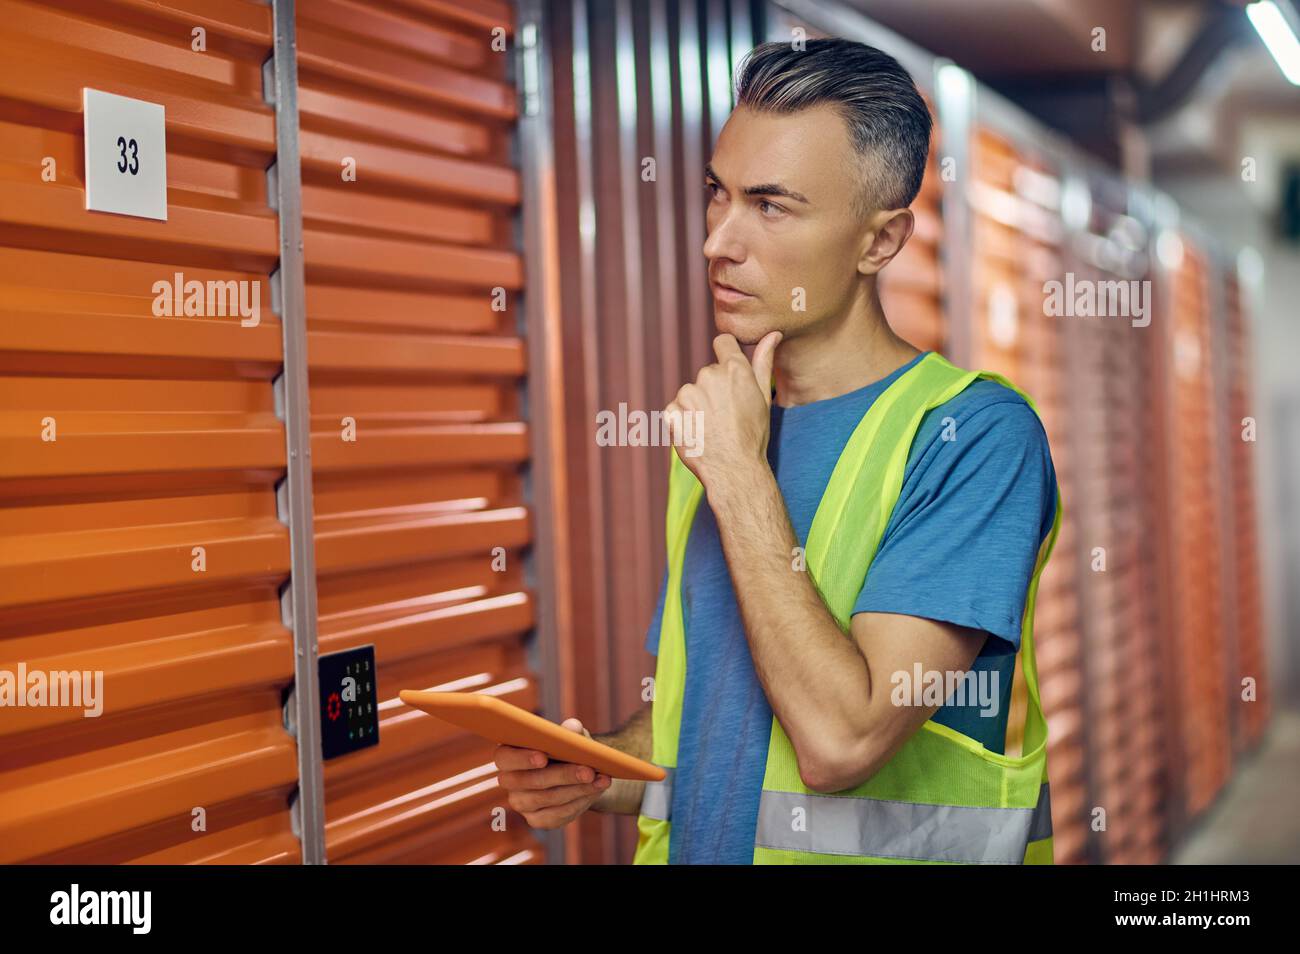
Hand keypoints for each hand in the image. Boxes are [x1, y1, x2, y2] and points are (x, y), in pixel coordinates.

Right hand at [492, 717, 611, 829]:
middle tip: (588, 771)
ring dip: (578, 789)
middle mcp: (509, 780)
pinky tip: (595, 791)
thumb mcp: (569, 735)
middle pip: (532, 781)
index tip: (544, 758)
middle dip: (563, 775)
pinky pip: (557, 815)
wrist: (578, 773)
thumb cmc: (567, 749)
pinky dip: (580, 802)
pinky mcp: (536, 820)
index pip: (505, 758)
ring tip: (601, 779)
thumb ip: (569, 730)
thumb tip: (573, 729)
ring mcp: (521, 803)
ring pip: (549, 798)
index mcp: (508, 754)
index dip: (522, 759)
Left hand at [663, 331, 780, 489]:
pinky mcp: (672, 412)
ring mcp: (688, 394)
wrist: (734, 470)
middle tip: (726, 416)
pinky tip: (697, 434)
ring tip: (712, 427)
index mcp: (734, 369)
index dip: (726, 356)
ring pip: (690, 392)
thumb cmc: (752, 435)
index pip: (723, 342)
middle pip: (708, 373)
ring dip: (697, 406)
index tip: (730, 377)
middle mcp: (709, 376)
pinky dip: (682, 421)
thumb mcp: (763, 397)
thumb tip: (773, 334)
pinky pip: (674, 409)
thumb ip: (764, 361)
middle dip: (714, 390)